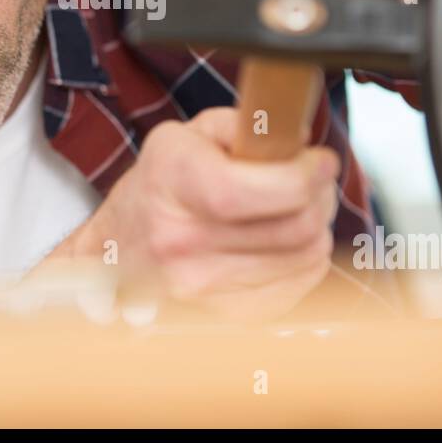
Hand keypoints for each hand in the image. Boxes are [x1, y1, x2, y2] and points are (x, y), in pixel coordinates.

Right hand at [56, 107, 338, 321]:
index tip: (320, 160)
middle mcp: (180, 243)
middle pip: (294, 226)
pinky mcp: (230, 316)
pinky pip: (303, 283)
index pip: (253, 192)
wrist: (121, 245)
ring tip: (294, 205)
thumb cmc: (163, 183)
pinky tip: (284, 238)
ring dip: (316, 225)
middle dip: (319, 194)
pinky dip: (307, 256)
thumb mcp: (187, 135)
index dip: (302, 176)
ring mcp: (204, 289)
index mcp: (171, 183)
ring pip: (307, 255)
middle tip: (312, 177)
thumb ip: (243, 126)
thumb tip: (297, 140)